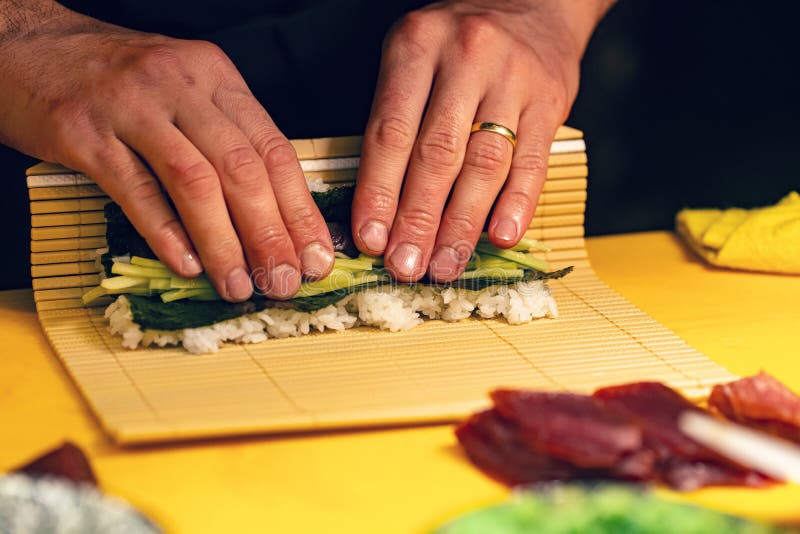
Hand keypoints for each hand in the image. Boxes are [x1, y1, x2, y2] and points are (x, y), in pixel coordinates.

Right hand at [0, 4, 334, 300]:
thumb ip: (227, 139)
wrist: (28, 43)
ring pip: (195, 182)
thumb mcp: (185, 90)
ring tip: (238, 286)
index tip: (316, 256)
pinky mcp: (84, 133)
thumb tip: (272, 215)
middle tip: (283, 282)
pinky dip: (166, 233)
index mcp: (216, 77)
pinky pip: (136, 190)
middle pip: (243, 169)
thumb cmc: (117, 78)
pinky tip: (187, 265)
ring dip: (223, 243)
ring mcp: (131, 107)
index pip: (274, 150)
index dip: (300, 210)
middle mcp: (181, 85)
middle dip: (270, 235)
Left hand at [352, 0, 611, 281]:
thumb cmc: (459, 44)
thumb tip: (380, 207)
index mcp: (417, 46)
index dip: (378, 192)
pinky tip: (502, 237)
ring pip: (484, 163)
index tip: (370, 240)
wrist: (536, 4)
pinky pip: (533, 160)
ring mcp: (513, 78)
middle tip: (405, 267)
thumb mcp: (415, 58)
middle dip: (418, 219)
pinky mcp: (552, 99)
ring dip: (462, 224)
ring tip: (445, 265)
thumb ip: (396, 118)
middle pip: (437, 154)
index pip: (390, 132)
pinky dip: (517, 203)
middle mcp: (465, 57)